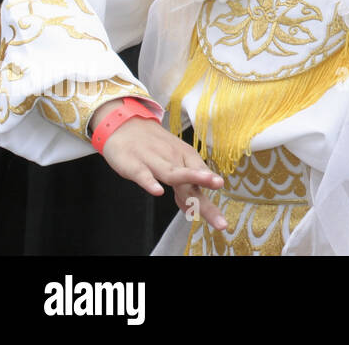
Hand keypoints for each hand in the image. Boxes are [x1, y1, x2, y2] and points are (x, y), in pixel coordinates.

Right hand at [92, 100, 228, 230]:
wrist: (126, 125)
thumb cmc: (154, 146)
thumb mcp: (174, 161)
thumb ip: (186, 184)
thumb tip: (197, 206)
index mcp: (186, 158)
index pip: (203, 178)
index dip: (213, 194)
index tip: (222, 220)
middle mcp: (174, 159)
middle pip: (193, 181)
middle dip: (206, 204)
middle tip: (222, 223)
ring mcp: (154, 161)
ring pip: (173, 173)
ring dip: (192, 178)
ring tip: (211, 183)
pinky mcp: (134, 164)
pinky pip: (143, 174)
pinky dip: (149, 183)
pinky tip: (157, 191)